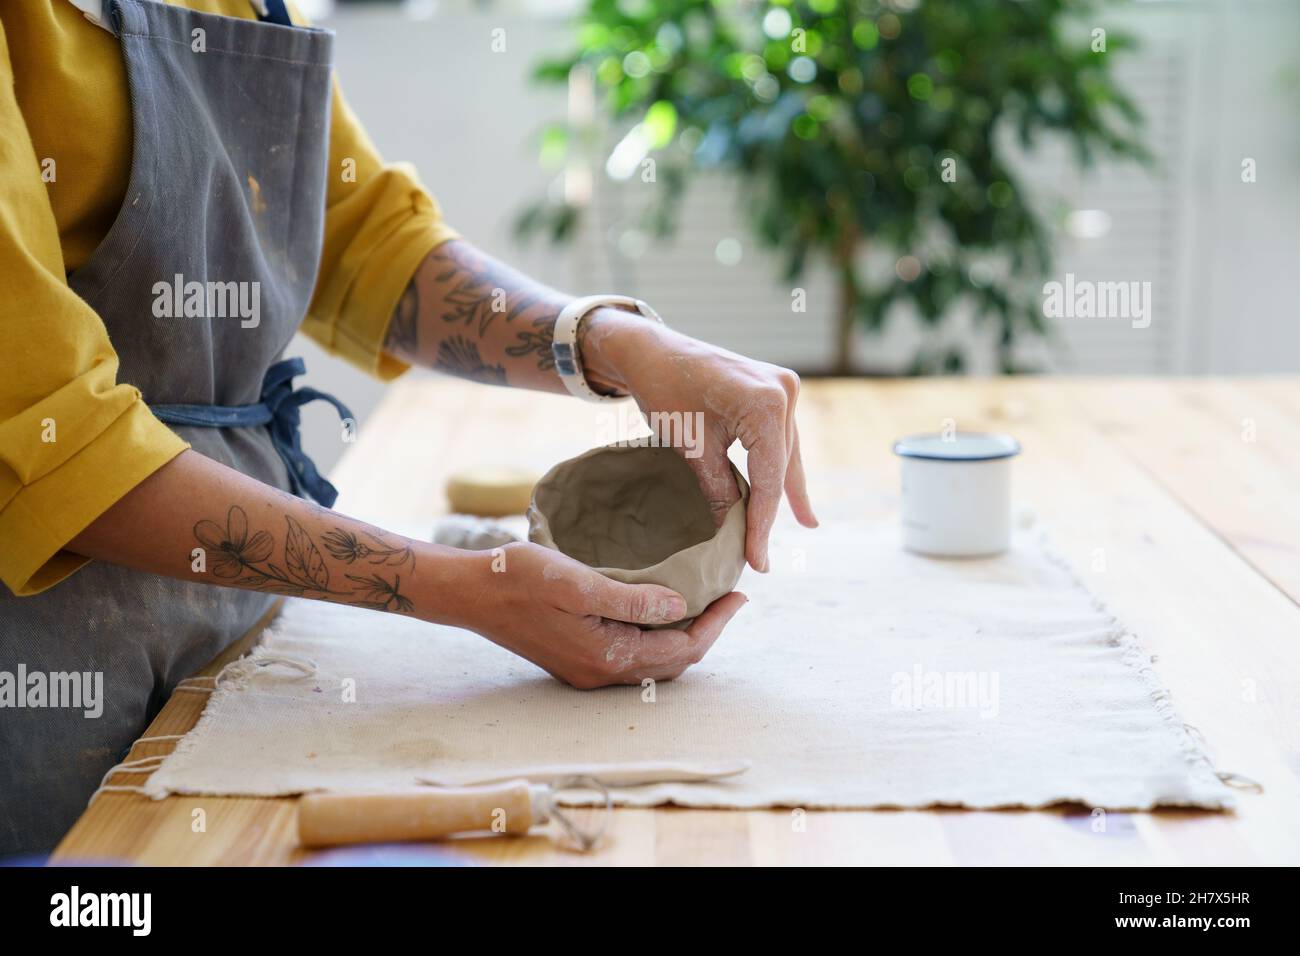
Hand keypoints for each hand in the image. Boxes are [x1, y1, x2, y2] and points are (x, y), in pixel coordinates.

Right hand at [443, 541, 746, 688]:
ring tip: (705, 605)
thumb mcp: (580, 583)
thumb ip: (632, 600)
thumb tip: (680, 608)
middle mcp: (601, 673)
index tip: (739, 595)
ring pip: (653, 663)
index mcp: (607, 656)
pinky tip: (660, 612)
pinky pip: (632, 657)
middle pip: (672, 663)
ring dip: (683, 637)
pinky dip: (657, 638)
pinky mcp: (576, 659)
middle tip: (730, 600)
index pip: (681, 649)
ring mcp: (587, 670)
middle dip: (707, 633)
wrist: (473, 592)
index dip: (716, 624)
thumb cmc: (521, 580)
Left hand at [583, 310, 818, 572]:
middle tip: (767, 558)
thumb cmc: (665, 391)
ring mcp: (782, 386)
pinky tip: (792, 490)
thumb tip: (734, 532)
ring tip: (805, 523)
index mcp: (765, 404)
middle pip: (781, 466)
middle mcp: (784, 391)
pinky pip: (779, 436)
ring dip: (786, 488)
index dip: (761, 525)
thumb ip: (720, 491)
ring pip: (785, 452)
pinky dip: (778, 463)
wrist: (651, 350)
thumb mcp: (692, 448)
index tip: (757, 562)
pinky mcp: (774, 387)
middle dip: (773, 511)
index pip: (768, 478)